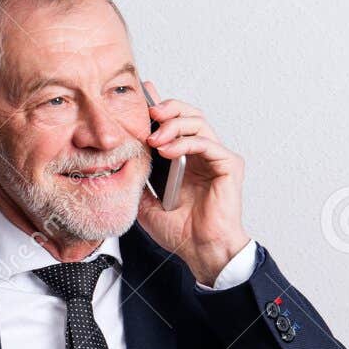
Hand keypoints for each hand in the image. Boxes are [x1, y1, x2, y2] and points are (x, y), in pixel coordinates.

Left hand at [137, 83, 250, 285]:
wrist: (200, 251)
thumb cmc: (181, 231)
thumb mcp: (145, 201)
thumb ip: (138, 178)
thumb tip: (119, 159)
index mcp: (185, 159)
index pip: (174, 122)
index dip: (159, 107)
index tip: (141, 97)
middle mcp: (202, 154)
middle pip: (189, 114)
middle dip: (167, 108)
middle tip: (148, 113)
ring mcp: (217, 158)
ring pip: (198, 122)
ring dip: (173, 125)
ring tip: (154, 139)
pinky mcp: (229, 165)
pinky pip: (207, 143)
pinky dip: (185, 142)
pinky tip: (167, 150)